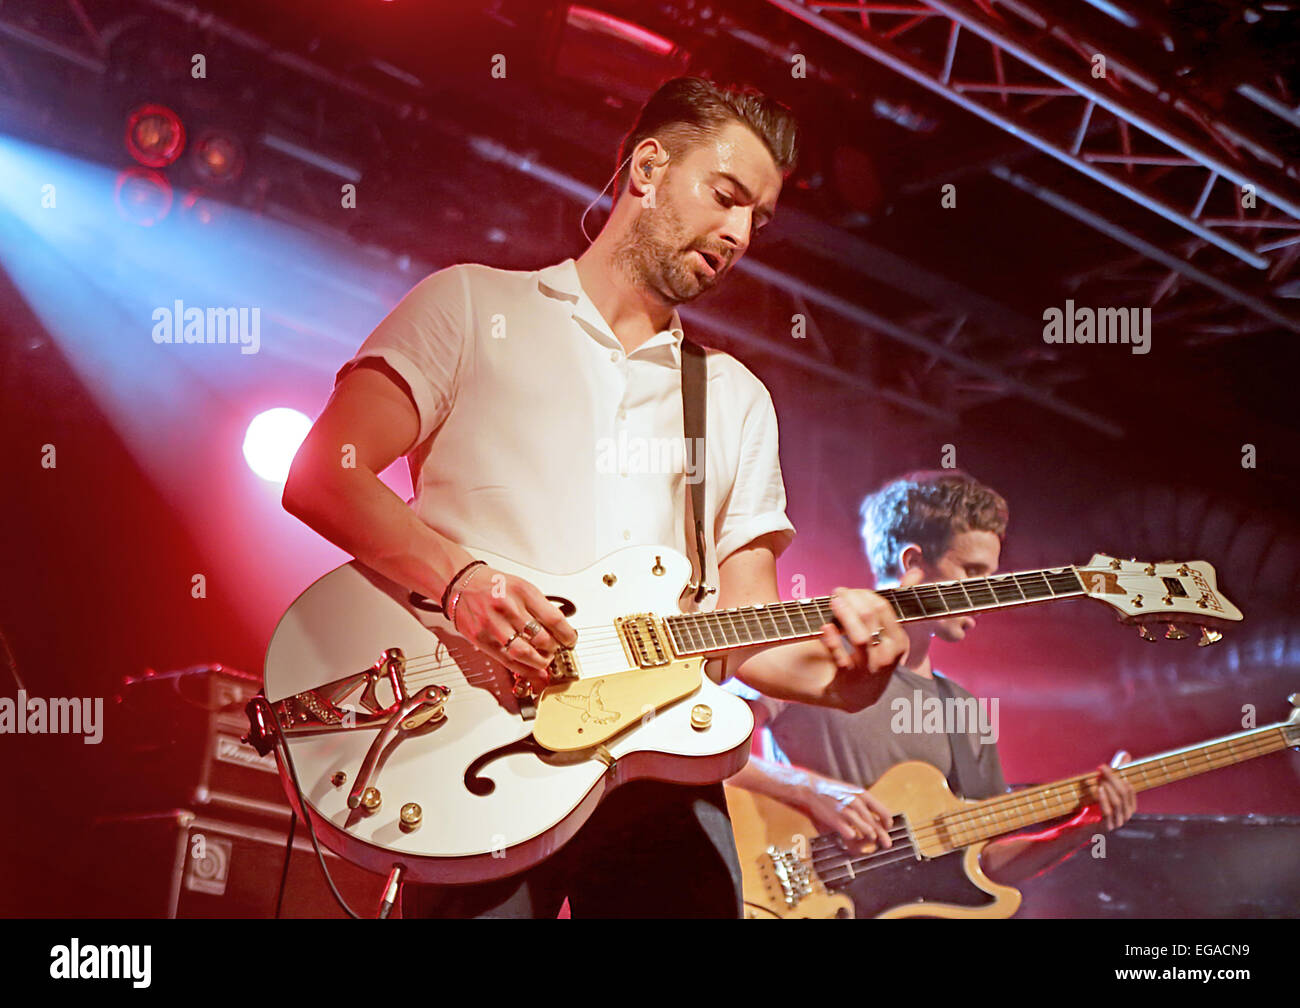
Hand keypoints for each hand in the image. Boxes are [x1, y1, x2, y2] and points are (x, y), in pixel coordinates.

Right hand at [447, 566, 576, 693]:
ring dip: (540, 662)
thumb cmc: (493, 585)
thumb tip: (560, 631)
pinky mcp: (481, 639)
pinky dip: (524, 669)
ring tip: (544, 660)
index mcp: (522, 592)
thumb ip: (540, 607)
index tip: (570, 640)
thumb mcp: (522, 587)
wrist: (462, 583)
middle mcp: (508, 607)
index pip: (554, 619)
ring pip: (524, 653)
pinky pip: (507, 660)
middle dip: (553, 649)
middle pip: (541, 638)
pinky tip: (532, 670)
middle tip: (555, 650)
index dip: (567, 635)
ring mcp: (493, 624)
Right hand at [793, 772, 894, 850]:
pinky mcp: (837, 821)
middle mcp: (858, 803)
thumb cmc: (832, 792)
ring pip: (868, 832)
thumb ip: (863, 803)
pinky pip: (852, 836)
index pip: (884, 813)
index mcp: (863, 796)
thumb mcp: (851, 792)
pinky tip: (851, 838)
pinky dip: (854, 839)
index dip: (887, 824)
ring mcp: (848, 812)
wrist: (810, 789)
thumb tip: (874, 816)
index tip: (886, 829)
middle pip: (877, 826)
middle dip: (883, 837)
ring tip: (867, 842)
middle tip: (887, 845)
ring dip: (869, 839)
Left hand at [817, 566, 922, 697]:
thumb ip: (898, 601)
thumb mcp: (888, 632)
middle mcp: (889, 655)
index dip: (863, 594)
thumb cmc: (872, 654)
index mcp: (899, 641)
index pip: (883, 608)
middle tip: (836, 592)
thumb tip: (917, 571)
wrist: (858, 694)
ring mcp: (871, 668)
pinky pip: (841, 656)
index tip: (848, 591)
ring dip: (844, 614)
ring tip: (832, 601)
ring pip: (859, 636)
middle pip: (870, 616)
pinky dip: (832, 639)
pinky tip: (825, 626)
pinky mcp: (850, 678)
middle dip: (851, 599)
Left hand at [1088, 750, 1136, 831]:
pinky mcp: (1107, 826)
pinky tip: (1099, 789)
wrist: (1085, 826)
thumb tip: (1126, 753)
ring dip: (1108, 787)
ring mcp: (1118, 821)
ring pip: (1117, 802)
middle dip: (1113, 779)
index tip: (1108, 766)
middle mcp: (1127, 814)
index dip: (1119, 776)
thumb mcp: (1109, 786)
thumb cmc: (1099, 803)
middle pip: (1123, 793)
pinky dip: (1104, 799)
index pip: (1129, 788)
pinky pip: (1108, 812)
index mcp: (1130, 805)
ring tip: (1099, 777)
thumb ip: (1118, 771)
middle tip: (1102, 768)